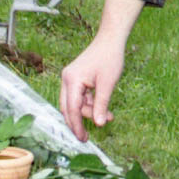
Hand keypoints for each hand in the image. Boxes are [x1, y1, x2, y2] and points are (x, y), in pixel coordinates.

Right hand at [58, 0, 143, 141]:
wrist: (111, 40)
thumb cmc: (110, 58)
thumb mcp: (107, 84)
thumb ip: (101, 105)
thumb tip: (99, 124)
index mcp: (72, 80)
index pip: (72, 109)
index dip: (76, 125)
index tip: (83, 138)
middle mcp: (67, 79)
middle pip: (68, 108)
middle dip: (78, 122)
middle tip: (87, 137)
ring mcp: (70, 78)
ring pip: (75, 103)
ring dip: (89, 112)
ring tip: (109, 116)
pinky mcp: (76, 78)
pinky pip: (79, 97)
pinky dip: (90, 104)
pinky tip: (104, 108)